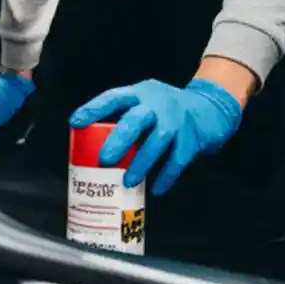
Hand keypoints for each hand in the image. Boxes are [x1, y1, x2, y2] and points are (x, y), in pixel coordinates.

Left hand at [69, 78, 242, 194]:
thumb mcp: (145, 103)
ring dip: (141, 162)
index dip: (94, 108)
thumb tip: (88, 143)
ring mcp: (177, 120)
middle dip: (119, 139)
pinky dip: (166, 176)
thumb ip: (123, 118)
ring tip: (127, 181)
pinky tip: (155, 189)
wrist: (208, 109)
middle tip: (104, 159)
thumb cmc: (165, 111)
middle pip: (137, 119)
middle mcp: (158, 104)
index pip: (114, 97)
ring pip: (158, 141)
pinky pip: (178, 159)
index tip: (76, 122)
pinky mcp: (192, 138)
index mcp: (141, 94)